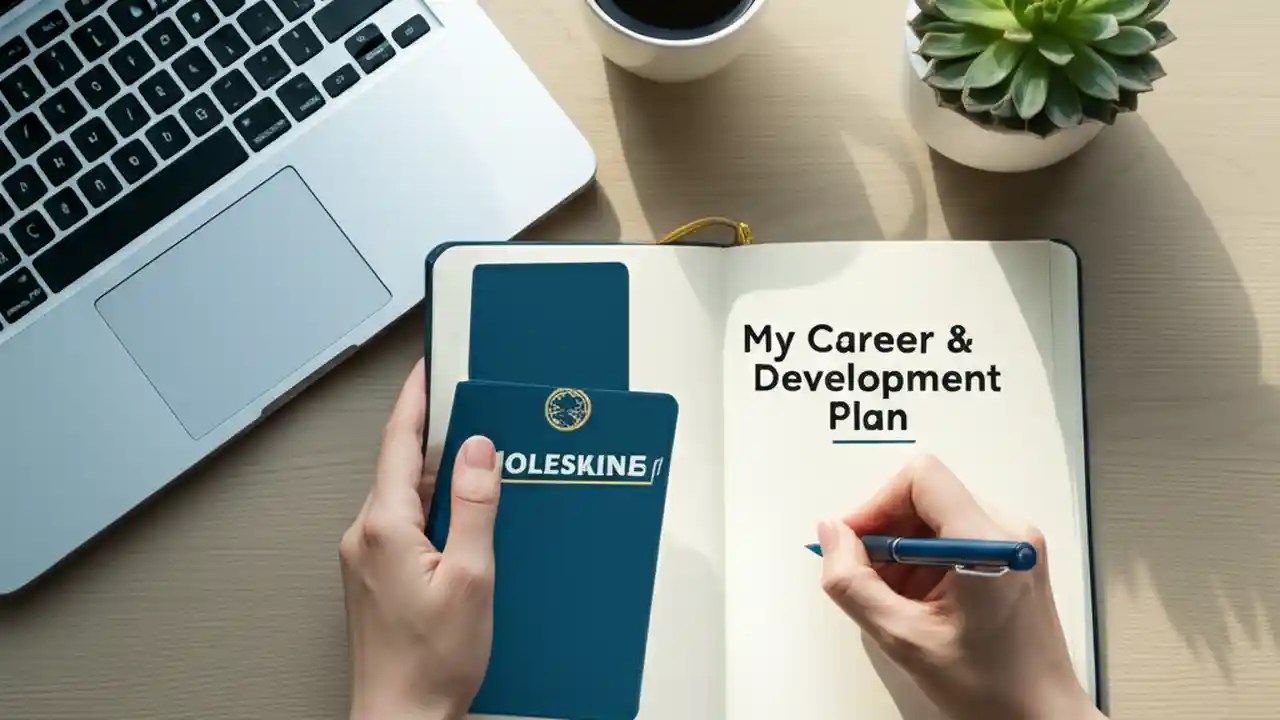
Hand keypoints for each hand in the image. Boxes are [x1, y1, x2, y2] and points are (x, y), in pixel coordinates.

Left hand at [340, 359, 501, 719]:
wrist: (401, 719)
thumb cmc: (430, 664)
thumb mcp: (472, 577)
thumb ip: (475, 507)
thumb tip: (479, 451)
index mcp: (384, 526)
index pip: (399, 440)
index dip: (417, 398)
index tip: (429, 367)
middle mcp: (365, 535)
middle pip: (401, 463)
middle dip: (437, 432)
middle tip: (472, 406)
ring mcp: (366, 557)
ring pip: (404, 494)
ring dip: (438, 473)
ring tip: (480, 463)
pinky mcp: (375, 576)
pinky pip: (404, 522)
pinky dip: (433, 508)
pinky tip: (464, 520)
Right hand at [817, 455, 1102, 719]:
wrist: (1043, 719)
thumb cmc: (994, 690)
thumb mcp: (905, 639)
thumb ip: (854, 584)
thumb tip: (831, 536)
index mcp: (990, 544)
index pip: (921, 478)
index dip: (876, 504)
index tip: (854, 541)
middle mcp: (1010, 531)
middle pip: (926, 494)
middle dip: (886, 532)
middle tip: (868, 577)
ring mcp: (1016, 542)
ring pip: (937, 515)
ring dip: (904, 550)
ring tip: (899, 600)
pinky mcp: (1013, 555)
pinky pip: (955, 535)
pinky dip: (926, 561)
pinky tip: (922, 602)